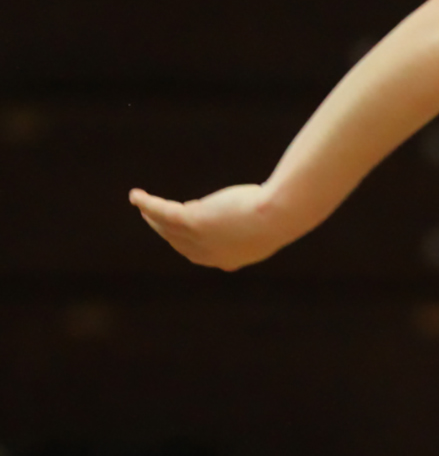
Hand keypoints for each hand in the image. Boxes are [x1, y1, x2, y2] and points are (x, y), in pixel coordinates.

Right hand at [128, 184, 293, 270]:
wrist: (283, 213)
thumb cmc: (285, 213)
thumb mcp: (270, 223)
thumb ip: (260, 223)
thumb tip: (265, 209)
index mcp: (230, 259)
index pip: (201, 253)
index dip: (189, 242)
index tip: (182, 230)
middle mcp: (209, 255)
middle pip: (179, 241)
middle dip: (165, 229)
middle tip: (156, 218)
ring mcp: (199, 239)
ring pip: (167, 226)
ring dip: (152, 216)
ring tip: (143, 205)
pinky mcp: (192, 220)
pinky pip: (162, 212)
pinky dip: (147, 204)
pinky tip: (136, 196)